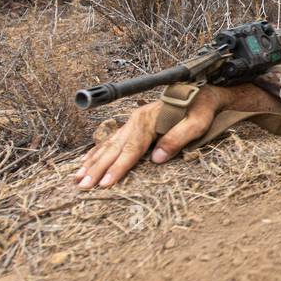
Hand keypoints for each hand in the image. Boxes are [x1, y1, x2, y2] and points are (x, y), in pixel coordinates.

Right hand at [73, 83, 280, 188]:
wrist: (203, 94)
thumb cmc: (201, 109)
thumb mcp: (198, 124)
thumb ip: (178, 139)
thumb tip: (157, 159)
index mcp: (150, 120)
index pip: (132, 149)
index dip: (118, 167)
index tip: (106, 183)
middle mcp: (137, 120)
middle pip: (114, 148)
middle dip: (97, 168)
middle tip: (83, 186)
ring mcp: (133, 122)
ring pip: (108, 144)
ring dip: (92, 162)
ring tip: (77, 177)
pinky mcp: (133, 125)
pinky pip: (110, 140)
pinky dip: (96, 152)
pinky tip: (86, 162)